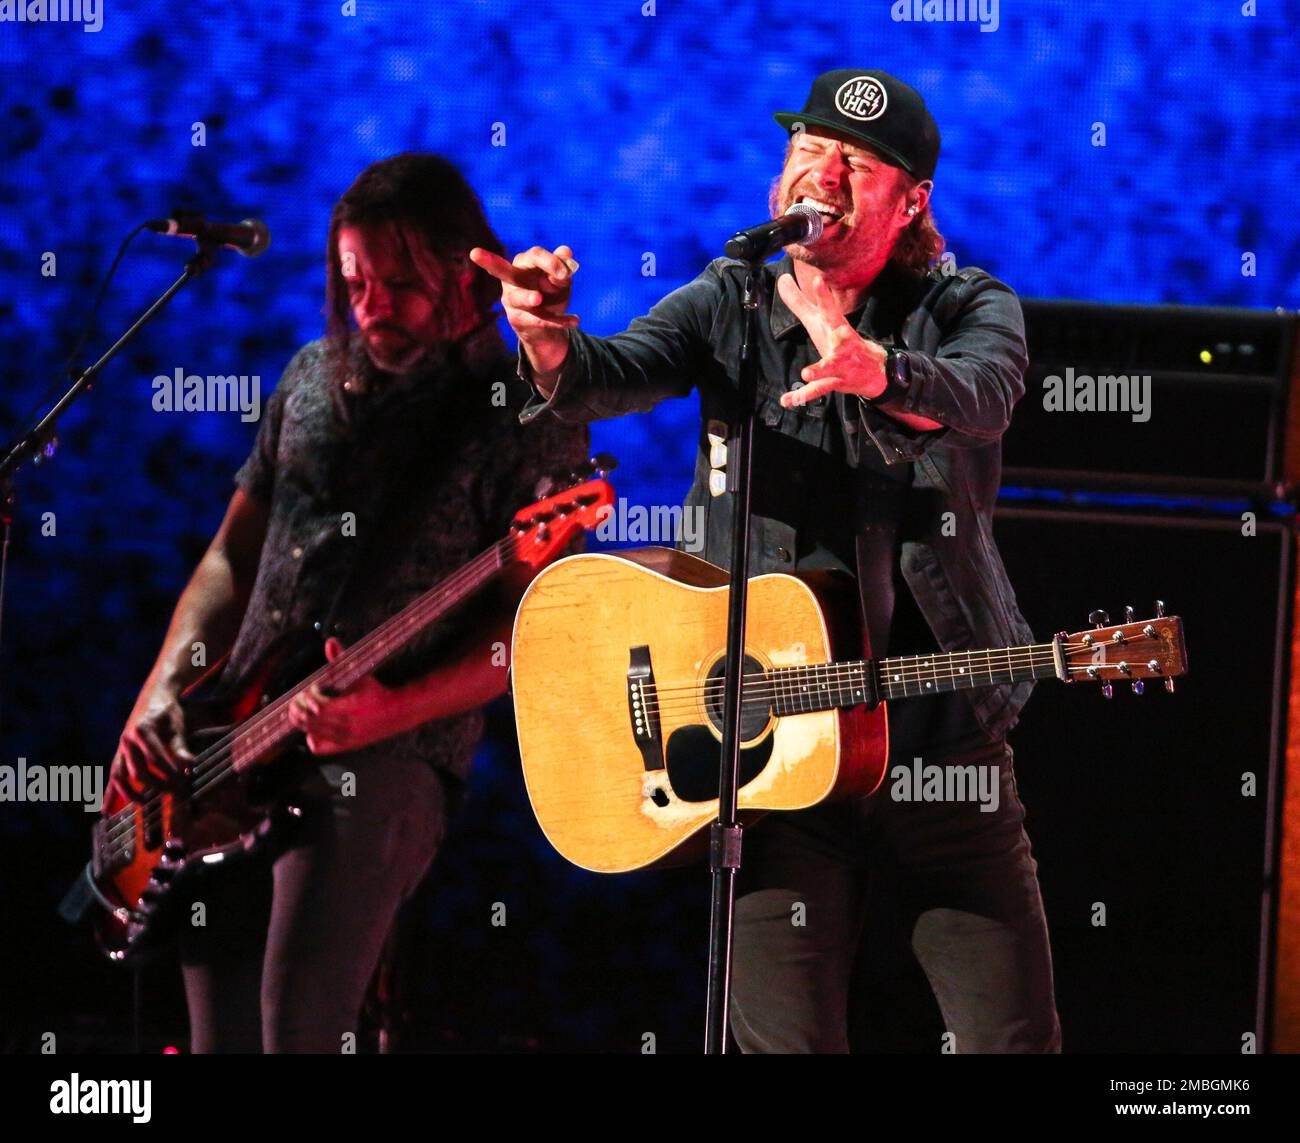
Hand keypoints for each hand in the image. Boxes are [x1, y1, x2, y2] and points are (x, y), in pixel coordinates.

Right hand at [109, 696, 193, 803]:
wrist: (154, 697)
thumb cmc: (168, 713)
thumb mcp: (176, 726)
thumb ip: (180, 746)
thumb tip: (188, 765)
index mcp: (142, 730)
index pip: (155, 758)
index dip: (169, 771)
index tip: (183, 780)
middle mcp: (127, 740)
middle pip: (138, 770)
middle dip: (156, 784)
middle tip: (175, 791)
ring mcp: (121, 748)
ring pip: (119, 775)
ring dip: (129, 793)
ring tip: (142, 803)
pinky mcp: (119, 754)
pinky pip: (113, 776)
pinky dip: (109, 793)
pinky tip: (105, 810)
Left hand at [287, 638, 402, 755]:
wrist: (394, 714)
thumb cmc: (375, 693)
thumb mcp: (359, 675)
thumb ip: (341, 660)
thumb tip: (330, 641)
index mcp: (350, 709)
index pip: (318, 708)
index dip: (310, 697)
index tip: (312, 688)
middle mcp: (345, 727)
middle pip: (309, 721)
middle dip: (299, 708)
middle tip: (300, 698)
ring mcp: (343, 739)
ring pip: (310, 733)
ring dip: (301, 720)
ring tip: (302, 709)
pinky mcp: (343, 746)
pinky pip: (317, 746)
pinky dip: (311, 736)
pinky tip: (315, 725)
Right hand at [468, 244, 579, 376]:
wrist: (551, 323)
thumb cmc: (551, 292)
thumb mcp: (560, 280)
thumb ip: (562, 267)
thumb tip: (566, 252)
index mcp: (523, 264)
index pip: (533, 255)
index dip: (549, 261)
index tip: (565, 274)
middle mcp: (511, 280)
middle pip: (501, 269)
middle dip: (488, 261)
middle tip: (474, 253)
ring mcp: (511, 300)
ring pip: (518, 298)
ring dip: (527, 297)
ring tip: (538, 299)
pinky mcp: (518, 320)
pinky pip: (538, 320)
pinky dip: (559, 321)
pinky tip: (575, 321)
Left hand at [776, 272, 888, 407]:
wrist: (875, 371)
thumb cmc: (842, 342)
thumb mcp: (820, 321)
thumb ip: (799, 302)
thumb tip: (782, 279)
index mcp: (835, 326)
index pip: (830, 307)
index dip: (824, 295)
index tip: (818, 280)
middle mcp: (841, 342)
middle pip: (837, 329)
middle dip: (835, 324)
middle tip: (837, 325)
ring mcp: (840, 363)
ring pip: (831, 366)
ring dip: (820, 370)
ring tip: (807, 373)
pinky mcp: (836, 381)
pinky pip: (818, 389)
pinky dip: (802, 395)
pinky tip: (787, 400)